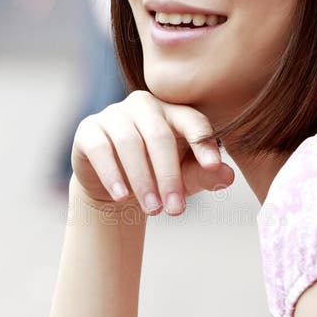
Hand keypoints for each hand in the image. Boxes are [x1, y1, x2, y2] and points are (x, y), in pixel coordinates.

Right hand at [71, 91, 234, 215]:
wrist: (115, 187)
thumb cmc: (158, 176)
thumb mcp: (185, 179)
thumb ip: (205, 175)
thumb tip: (228, 175)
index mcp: (173, 111)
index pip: (191, 120)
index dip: (202, 142)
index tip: (213, 167)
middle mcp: (144, 105)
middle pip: (159, 135)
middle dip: (168, 176)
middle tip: (175, 210)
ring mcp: (114, 115)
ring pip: (129, 143)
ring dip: (142, 180)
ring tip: (152, 210)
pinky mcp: (89, 130)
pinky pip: (101, 148)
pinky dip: (112, 174)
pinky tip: (122, 197)